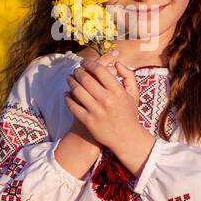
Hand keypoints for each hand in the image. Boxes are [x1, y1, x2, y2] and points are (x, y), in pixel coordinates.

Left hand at [64, 50, 153, 168]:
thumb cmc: (129, 113)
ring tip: (69, 79)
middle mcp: (107, 100)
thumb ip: (129, 75)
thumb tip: (117, 63)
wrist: (126, 137)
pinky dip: (68, 98)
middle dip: (78, 71)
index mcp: (118, 91)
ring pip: (78, 91)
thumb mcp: (134, 94)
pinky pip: (73, 106)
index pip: (100, 70)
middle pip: (86, 79)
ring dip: (71, 82)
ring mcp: (96, 111)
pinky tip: (67, 94)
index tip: (84, 62)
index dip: (89, 63)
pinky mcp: (88, 121)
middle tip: (75, 70)